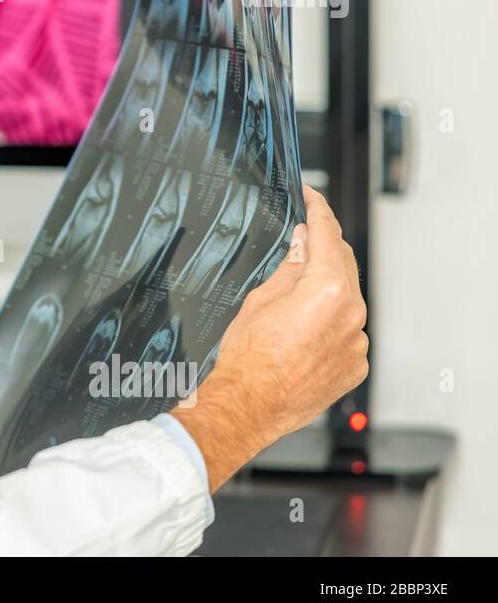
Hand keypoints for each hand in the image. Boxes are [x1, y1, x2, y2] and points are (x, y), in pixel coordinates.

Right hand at [172, 186, 367, 490]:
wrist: (248, 406)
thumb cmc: (247, 359)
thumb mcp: (261, 299)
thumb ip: (291, 267)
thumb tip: (303, 242)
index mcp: (327, 291)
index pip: (328, 235)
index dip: (318, 210)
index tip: (312, 196)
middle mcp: (351, 314)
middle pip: (344, 264)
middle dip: (324, 246)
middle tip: (303, 235)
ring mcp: (357, 343)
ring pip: (347, 299)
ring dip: (327, 288)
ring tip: (294, 292)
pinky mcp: (355, 365)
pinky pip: (347, 331)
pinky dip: (331, 321)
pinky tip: (303, 329)